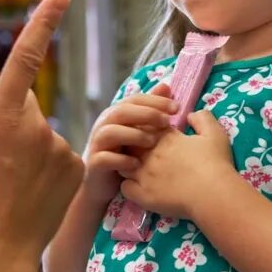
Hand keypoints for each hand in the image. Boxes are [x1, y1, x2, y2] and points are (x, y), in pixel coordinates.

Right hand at [0, 0, 83, 271]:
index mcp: (0, 115)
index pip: (25, 57)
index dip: (43, 23)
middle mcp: (34, 125)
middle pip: (26, 106)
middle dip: (13, 123)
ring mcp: (59, 147)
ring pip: (44, 134)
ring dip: (31, 150)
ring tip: (13, 185)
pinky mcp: (77, 168)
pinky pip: (62, 157)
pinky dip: (49, 170)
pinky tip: (34, 194)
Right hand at [83, 83, 177, 205]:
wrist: (105, 185)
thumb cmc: (126, 154)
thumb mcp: (140, 130)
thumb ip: (151, 109)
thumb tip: (166, 86)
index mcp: (116, 114)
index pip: (135, 99)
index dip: (156, 101)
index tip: (177, 108)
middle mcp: (105, 125)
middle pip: (122, 111)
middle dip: (147, 114)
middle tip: (167, 122)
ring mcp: (97, 144)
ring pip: (111, 132)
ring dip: (133, 134)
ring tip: (153, 142)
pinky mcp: (94, 163)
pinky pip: (104, 158)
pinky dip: (121, 160)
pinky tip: (137, 165)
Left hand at [120, 110, 236, 219]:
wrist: (213, 194)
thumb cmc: (215, 163)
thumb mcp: (215, 133)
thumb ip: (202, 118)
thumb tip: (191, 114)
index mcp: (165, 138)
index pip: (146, 127)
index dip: (148, 131)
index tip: (156, 137)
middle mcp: (150, 153)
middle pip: (131, 143)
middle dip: (134, 146)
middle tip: (146, 153)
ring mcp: (143, 174)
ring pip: (124, 164)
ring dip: (129, 165)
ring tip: (140, 171)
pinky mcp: (142, 195)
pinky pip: (125, 188)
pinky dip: (129, 186)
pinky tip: (138, 188)